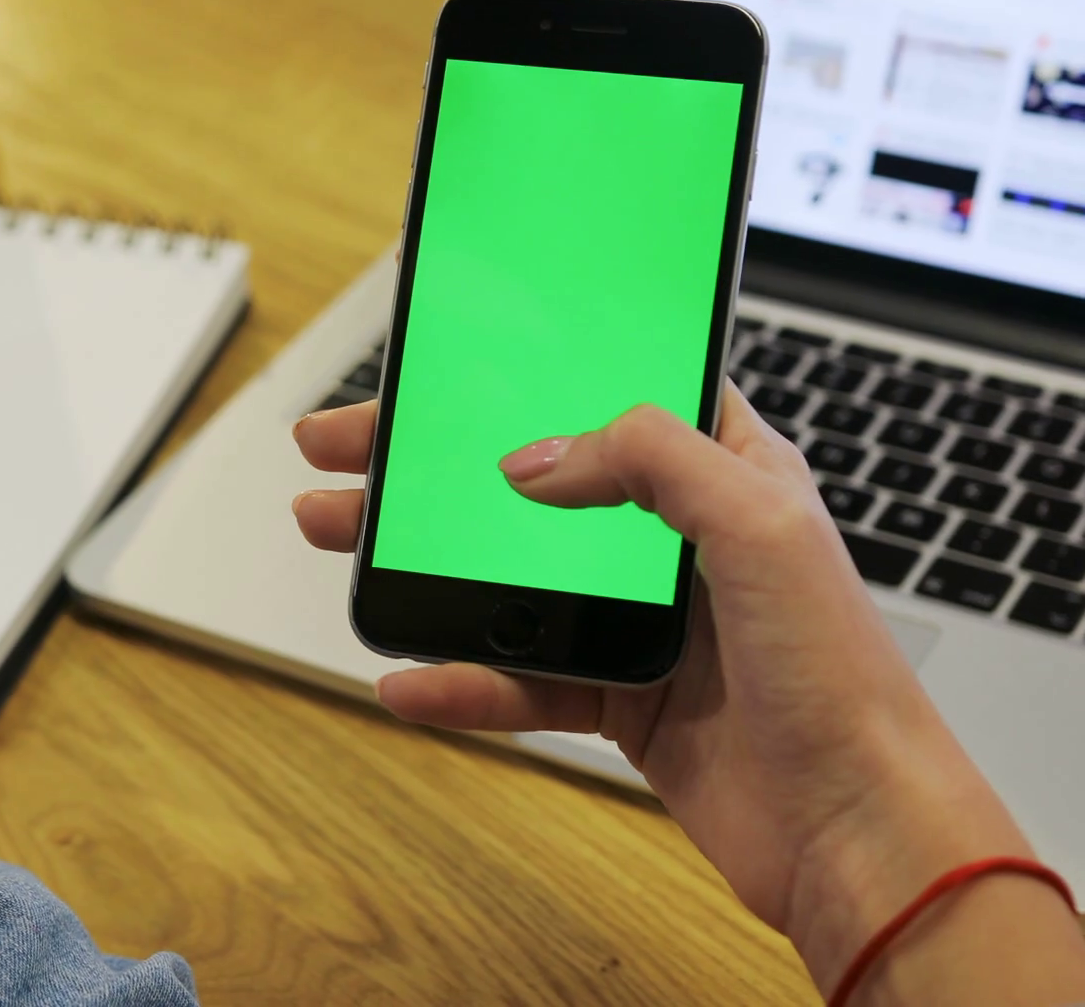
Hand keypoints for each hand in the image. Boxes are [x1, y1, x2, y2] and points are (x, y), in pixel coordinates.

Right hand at [292, 383, 1083, 1000]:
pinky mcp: (616, 695)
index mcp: (723, 469)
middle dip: (429, 466)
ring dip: (421, 564)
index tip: (436, 369)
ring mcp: (639, 618)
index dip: (517, 374)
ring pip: (503, 577)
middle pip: (527, 480)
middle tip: (346, 448)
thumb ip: (649, 459)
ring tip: (342, 542)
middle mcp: (674, 536)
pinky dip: (457, 680)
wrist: (857, 830)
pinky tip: (406, 678)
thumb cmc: (840, 674)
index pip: (602, 392)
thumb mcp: (759, 522)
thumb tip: (532, 460)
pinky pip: (515, 679)